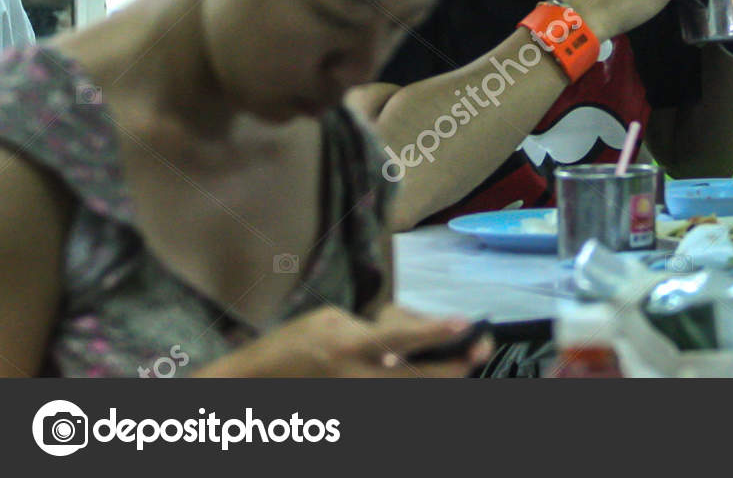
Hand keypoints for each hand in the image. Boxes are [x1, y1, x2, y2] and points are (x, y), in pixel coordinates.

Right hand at [203, 305, 492, 377]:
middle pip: (419, 377)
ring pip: (412, 394)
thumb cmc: (292, 346)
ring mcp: (359, 401)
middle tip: (478, 350)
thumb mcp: (330, 321)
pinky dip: (412, 389)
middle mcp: (358, 379)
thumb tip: (411, 330)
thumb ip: (371, 326)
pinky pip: (396, 402)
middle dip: (454, 366)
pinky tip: (425, 378)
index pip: (400, 338)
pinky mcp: (357, 412)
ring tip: (457, 364)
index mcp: (349, 347)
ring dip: (436, 379)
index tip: (466, 323)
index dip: (435, 330)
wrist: (254, 387)